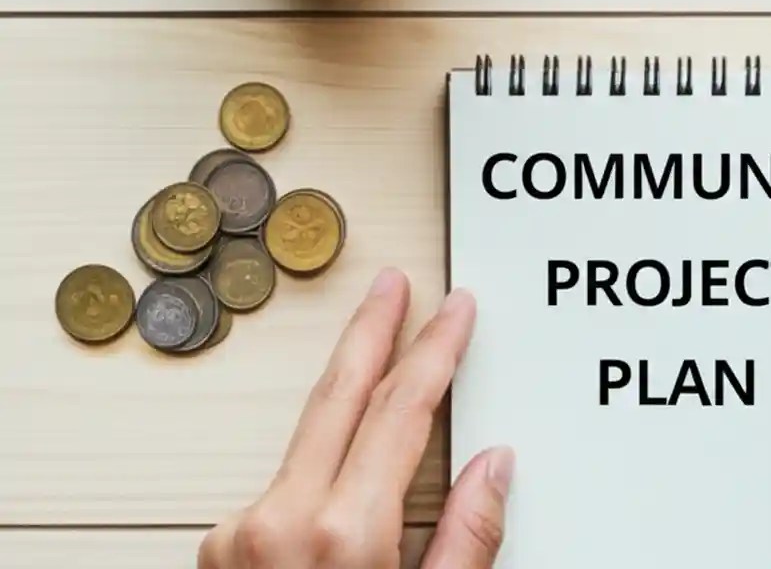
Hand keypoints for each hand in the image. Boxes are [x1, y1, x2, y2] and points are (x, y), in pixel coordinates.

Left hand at [199, 269, 513, 568]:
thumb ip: (465, 540)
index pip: (401, 411)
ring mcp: (241, 531)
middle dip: (370, 331)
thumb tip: (493, 467)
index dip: (434, 352)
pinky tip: (341, 484)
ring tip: (373, 348)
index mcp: (345, 535)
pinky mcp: (220, 546)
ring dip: (345, 396)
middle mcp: (283, 520)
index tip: (453, 312)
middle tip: (391, 286)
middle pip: (338, 394)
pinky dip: (318, 474)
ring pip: (308, 440)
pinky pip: (283, 486)